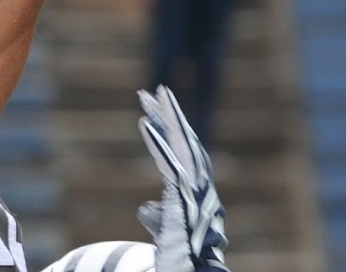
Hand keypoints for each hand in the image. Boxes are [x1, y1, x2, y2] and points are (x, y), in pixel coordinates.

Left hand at [137, 86, 229, 271]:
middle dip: (170, 117)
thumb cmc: (177, 262)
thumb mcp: (165, 233)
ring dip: (166, 120)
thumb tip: (144, 207)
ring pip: (181, 149)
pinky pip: (172, 165)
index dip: (170, 134)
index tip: (153, 113)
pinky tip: (146, 123)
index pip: (182, 157)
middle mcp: (201, 193)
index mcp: (195, 198)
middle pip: (185, 145)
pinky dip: (160, 143)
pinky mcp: (184, 203)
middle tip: (152, 91)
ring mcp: (195, 197)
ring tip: (150, 96)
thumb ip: (157, 217)